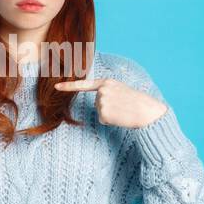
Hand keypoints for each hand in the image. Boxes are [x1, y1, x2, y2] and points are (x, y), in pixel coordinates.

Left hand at [53, 78, 168, 128]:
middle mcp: (102, 90)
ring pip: (100, 113)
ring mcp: (102, 101)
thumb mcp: (122, 90)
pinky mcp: (103, 113)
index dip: (68, 86)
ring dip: (110, 115)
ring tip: (123, 111)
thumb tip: (100, 101)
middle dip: (108, 108)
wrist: (148, 111)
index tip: (56, 87)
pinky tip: (121, 117)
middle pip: (97, 103)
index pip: (84, 84)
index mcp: (107, 82)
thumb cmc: (138, 102)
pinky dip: (111, 122)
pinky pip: (103, 120)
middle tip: (123, 107)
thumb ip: (109, 92)